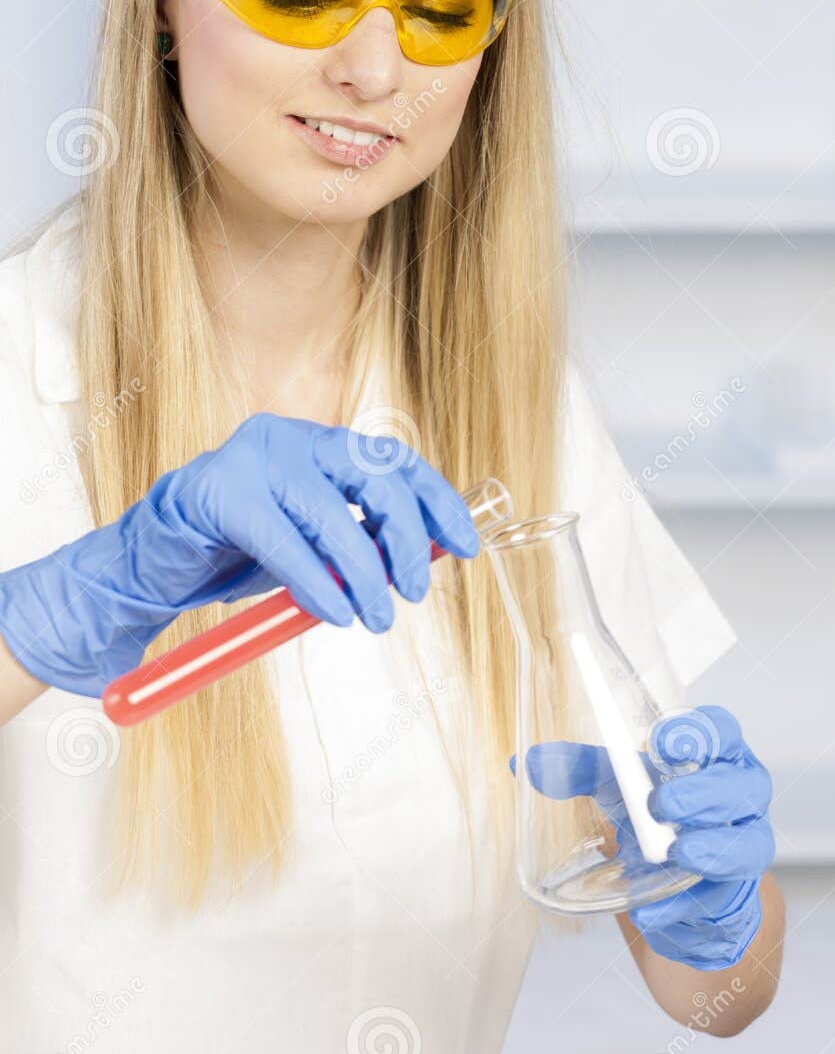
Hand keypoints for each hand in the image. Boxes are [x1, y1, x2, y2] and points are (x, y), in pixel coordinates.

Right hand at [0, 412, 480, 696]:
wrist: (150, 567)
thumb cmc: (237, 554)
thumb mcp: (314, 546)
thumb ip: (360, 542)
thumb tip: (420, 560)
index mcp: (318, 444)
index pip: (393, 461)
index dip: (436, 500)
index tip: (466, 546)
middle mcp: (289, 437)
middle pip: (373, 473)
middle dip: (406, 534)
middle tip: (415, 590)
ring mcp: (250, 457)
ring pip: (330, 511)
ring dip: (362, 571)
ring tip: (376, 616)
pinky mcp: (217, 491)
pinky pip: (282, 540)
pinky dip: (314, 581)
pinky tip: (333, 611)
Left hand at [522, 704, 773, 970]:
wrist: (675, 883)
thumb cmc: (656, 815)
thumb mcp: (617, 787)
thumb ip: (579, 770)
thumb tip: (527, 762)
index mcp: (714, 756)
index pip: (722, 732)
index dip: (700, 734)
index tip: (661, 743)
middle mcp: (739, 797)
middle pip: (742, 785)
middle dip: (702, 794)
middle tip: (661, 805)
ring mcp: (744, 846)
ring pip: (747, 843)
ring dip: (709, 849)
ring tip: (674, 853)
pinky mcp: (735, 893)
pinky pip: (719, 898)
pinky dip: (683, 906)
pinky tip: (651, 911)